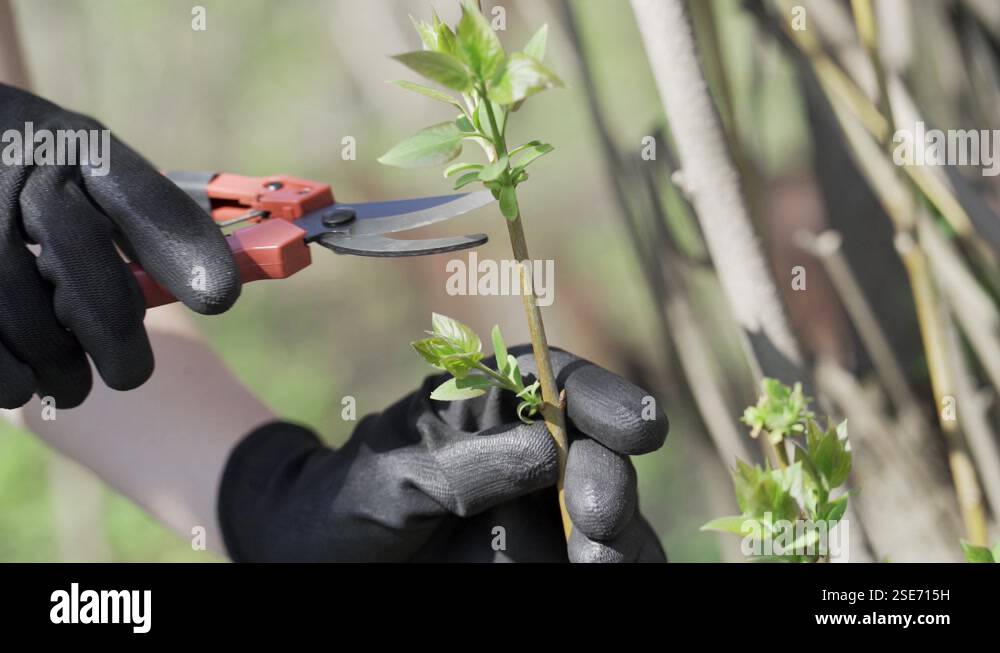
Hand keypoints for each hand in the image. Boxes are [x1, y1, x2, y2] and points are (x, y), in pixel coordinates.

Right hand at [0, 84, 238, 407]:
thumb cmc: (45, 180)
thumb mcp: (90, 176)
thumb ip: (145, 227)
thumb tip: (212, 289)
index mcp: (85, 151)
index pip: (144, 199)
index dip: (182, 247)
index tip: (219, 298)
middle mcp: (27, 170)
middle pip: (77, 252)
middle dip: (111, 325)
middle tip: (132, 376)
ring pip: (18, 298)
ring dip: (54, 359)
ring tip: (73, 388)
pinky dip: (5, 369)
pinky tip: (23, 385)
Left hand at [218, 347, 668, 561]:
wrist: (325, 564)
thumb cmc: (348, 502)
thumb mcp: (391, 479)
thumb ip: (463, 465)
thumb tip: (546, 452)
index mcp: (492, 403)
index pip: (560, 382)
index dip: (605, 397)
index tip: (638, 428)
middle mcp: (533, 452)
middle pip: (598, 452)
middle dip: (609, 479)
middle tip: (596, 517)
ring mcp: (545, 511)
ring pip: (616, 516)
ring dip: (621, 536)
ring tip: (595, 561)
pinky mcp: (548, 559)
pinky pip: (605, 562)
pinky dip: (620, 565)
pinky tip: (603, 573)